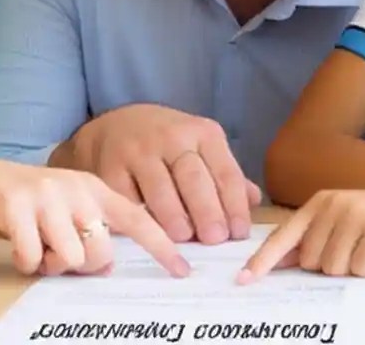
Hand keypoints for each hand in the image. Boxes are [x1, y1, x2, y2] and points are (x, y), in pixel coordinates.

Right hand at [0, 157, 189, 277]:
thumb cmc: (19, 203)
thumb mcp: (61, 207)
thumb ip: (88, 229)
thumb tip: (105, 266)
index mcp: (91, 187)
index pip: (136, 218)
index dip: (161, 246)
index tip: (182, 270)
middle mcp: (74, 188)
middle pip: (101, 253)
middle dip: (81, 266)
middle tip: (55, 252)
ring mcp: (45, 196)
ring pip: (70, 259)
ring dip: (49, 264)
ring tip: (34, 245)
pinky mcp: (16, 207)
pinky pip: (33, 259)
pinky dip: (23, 263)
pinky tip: (15, 244)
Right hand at [58, 104, 261, 243]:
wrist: (117, 125)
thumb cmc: (169, 145)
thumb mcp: (201, 149)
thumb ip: (225, 175)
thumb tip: (254, 201)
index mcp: (202, 133)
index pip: (224, 171)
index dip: (234, 205)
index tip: (239, 233)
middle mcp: (171, 137)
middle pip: (193, 179)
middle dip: (206, 212)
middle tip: (214, 240)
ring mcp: (138, 151)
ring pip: (159, 190)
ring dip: (174, 219)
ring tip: (184, 240)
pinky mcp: (110, 167)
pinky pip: (127, 199)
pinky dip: (140, 219)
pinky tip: (151, 234)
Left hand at [238, 190, 364, 282]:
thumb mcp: (344, 222)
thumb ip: (313, 238)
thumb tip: (281, 261)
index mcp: (320, 202)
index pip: (284, 235)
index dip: (264, 260)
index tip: (244, 280)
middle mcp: (334, 204)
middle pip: (311, 261)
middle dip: (332, 265)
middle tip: (357, 248)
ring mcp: (356, 215)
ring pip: (334, 269)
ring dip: (354, 267)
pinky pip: (361, 270)